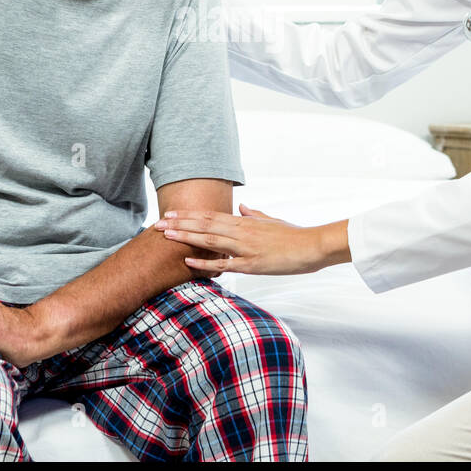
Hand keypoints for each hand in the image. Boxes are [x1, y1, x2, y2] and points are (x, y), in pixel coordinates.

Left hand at [156, 204, 343, 274]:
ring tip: (165, 235)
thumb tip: (242, 206)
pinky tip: (187, 261)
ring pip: (209, 240)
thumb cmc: (293, 235)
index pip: (210, 215)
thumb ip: (254, 214)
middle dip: (179, 224)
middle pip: (204, 225)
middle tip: (157, 223)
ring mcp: (246, 248)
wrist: (313, 246)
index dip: (188, 214)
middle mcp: (241, 232)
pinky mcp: (252, 265)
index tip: (170, 213)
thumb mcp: (271, 220)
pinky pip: (224, 264)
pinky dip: (204, 262)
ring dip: (186, 237)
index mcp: (245, 221)